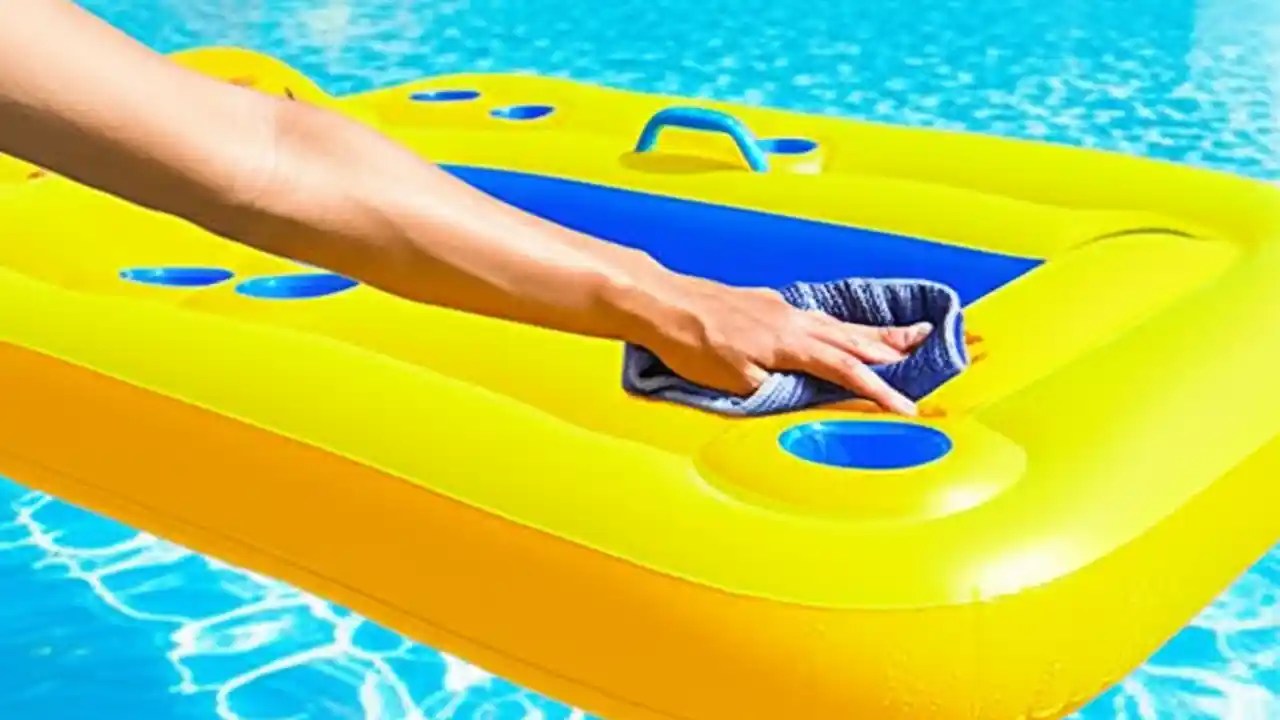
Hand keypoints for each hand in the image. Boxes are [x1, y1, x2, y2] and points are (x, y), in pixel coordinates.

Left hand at [627, 275, 932, 415]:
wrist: (662, 303)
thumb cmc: (692, 345)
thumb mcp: (736, 382)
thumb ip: (778, 390)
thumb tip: (808, 397)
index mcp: (791, 343)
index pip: (847, 370)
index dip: (880, 392)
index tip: (909, 409)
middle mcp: (794, 321)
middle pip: (856, 338)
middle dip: (898, 348)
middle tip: (936, 346)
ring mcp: (783, 309)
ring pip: (840, 325)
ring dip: (877, 334)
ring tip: (909, 335)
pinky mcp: (768, 305)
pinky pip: (820, 317)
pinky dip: (845, 325)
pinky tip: (846, 329)